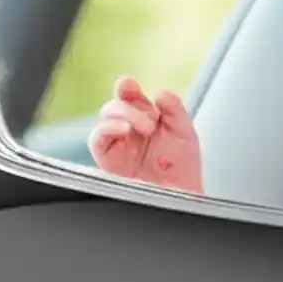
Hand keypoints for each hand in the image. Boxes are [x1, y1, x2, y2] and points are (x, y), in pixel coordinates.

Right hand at [88, 76, 202, 194]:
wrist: (180, 197)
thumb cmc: (182, 171)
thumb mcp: (185, 134)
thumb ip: (175, 110)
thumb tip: (160, 93)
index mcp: (147, 120)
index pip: (131, 97)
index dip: (127, 88)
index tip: (128, 84)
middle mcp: (130, 131)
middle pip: (116, 104)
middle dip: (130, 103)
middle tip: (151, 120)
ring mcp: (119, 145)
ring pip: (105, 117)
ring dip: (124, 115)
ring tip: (146, 127)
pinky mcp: (109, 160)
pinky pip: (97, 139)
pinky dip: (107, 129)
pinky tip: (124, 130)